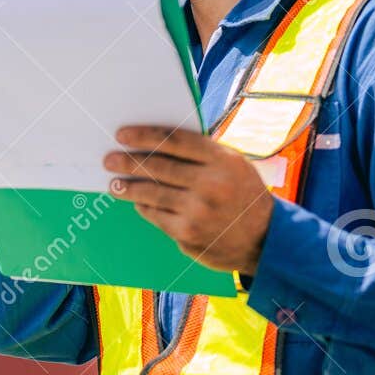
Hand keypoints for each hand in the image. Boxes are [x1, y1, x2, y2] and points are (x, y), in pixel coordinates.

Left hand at [104, 125, 274, 274]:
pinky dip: (144, 207)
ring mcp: (198, 211)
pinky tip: (137, 202)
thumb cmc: (243, 195)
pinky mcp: (188, 234)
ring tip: (114, 184)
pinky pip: (156, 216)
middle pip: (158, 166)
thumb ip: (201, 154)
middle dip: (128, 161)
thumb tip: (155, 142)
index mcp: (222, 160)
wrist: (265, 239)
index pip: (174, 141)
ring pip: (151, 193)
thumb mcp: (234, 165)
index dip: (144, 135)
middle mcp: (210, 184)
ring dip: (128, 187)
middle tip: (109, 159)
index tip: (122, 135)